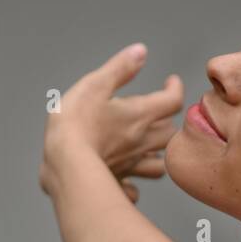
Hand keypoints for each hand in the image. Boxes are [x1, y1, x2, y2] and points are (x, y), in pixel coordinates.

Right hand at [39, 44, 183, 201]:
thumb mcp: (95, 85)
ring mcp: (130, 166)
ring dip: (158, 155)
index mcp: (139, 115)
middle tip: (159, 114)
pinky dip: (134, 185)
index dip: (175, 89)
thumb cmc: (77, 124)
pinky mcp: (115, 183)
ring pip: (158, 165)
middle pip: (169, 134)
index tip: (170, 82)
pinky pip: (133, 189)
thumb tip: (140, 52)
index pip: (172, 101)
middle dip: (168, 122)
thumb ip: (119, 69)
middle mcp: (140, 142)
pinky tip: (128, 182)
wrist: (65, 166)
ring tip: (149, 148)